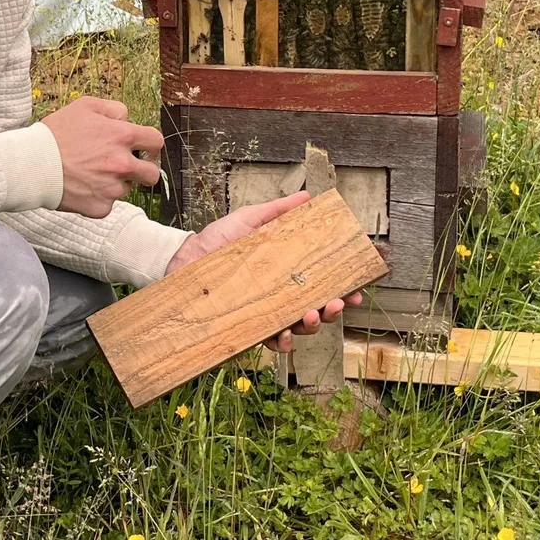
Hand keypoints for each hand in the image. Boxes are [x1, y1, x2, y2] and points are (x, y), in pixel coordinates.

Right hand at [40, 96, 163, 217]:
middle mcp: (122, 164)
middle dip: (144, 170)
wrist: (31, 164)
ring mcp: (112, 189)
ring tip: (91, 174)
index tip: (144, 149)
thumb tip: (126, 119)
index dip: (151, 145)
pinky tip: (82, 187)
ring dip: (115, 182)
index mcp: (122, 137)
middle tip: (127, 167)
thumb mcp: (84, 106)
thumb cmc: (55, 134)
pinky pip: (108, 204)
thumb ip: (113, 109)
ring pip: (127, 189)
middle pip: (152, 174)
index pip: (156, 142)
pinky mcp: (100, 208)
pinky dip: (98, 198)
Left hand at [163, 190, 364, 352]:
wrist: (181, 260)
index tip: (357, 289)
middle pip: (318, 310)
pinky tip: (285, 335)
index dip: (343, 290)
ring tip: (312, 313)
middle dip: (334, 310)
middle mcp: (280, 297)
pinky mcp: (246, 327)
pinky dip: (282, 343)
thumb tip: (307, 196)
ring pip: (299, 328)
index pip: (322, 285)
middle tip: (338, 302)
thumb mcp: (248, 221)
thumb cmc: (215, 242)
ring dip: (313, 325)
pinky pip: (270, 342)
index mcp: (286, 274)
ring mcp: (264, 314)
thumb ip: (277, 211)